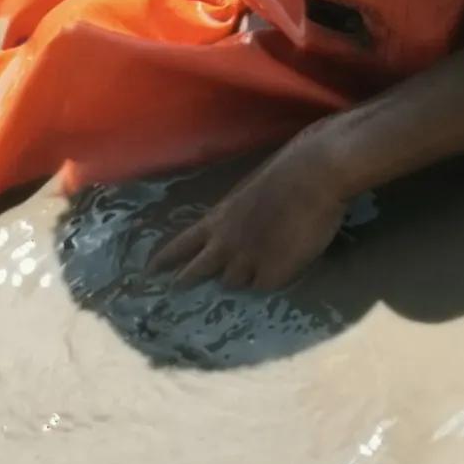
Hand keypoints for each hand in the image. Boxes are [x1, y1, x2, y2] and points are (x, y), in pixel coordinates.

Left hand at [153, 139, 354, 291]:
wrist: (315, 176)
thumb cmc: (286, 172)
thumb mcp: (250, 192)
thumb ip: (238, 215)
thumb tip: (239, 227)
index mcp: (219, 218)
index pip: (182, 243)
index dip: (165, 258)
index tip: (149, 270)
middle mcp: (227, 244)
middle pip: (197, 272)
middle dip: (185, 282)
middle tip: (174, 291)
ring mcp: (248, 262)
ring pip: (233, 283)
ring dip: (237, 279)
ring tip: (246, 276)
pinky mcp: (273, 275)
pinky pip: (264, 287)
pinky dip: (268, 281)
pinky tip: (278, 272)